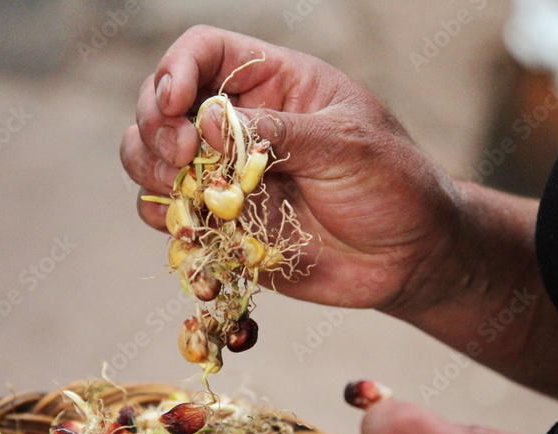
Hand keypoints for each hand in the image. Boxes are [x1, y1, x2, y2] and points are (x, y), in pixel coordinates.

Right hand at [120, 25, 466, 313]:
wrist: (409, 258)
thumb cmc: (393, 185)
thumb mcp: (347, 146)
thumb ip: (280, 132)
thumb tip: (208, 123)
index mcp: (274, 83)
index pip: (204, 52)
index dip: (176, 70)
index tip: (176, 105)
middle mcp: (240, 123)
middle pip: (161, 104)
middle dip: (154, 125)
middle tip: (180, 157)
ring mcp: (226, 175)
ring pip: (151, 158)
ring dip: (148, 170)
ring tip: (181, 191)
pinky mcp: (223, 223)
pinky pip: (171, 216)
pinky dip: (167, 222)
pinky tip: (190, 229)